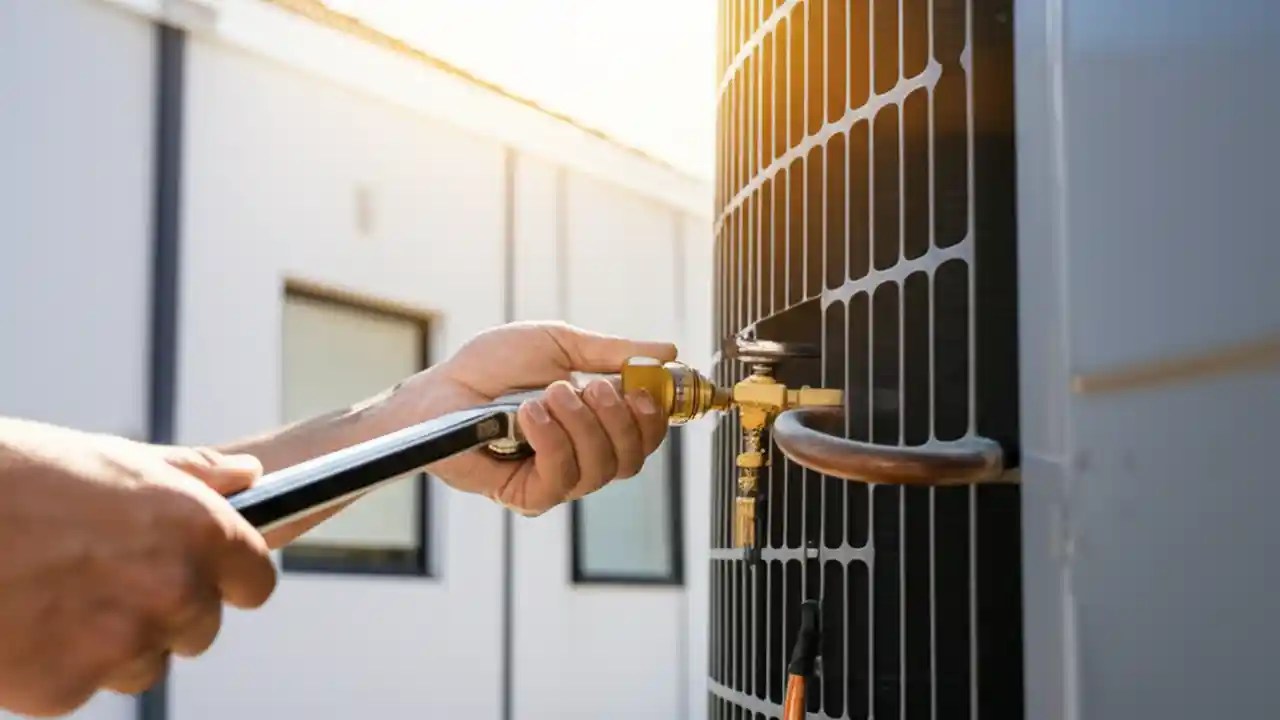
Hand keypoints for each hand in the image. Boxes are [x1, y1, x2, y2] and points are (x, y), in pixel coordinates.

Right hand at [0, 420, 275, 716]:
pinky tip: (23, 621)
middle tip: (103, 577)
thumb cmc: (15, 478)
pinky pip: (84, 685)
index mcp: (198, 530)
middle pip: (201, 628)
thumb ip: (190, 475)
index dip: (230, 578)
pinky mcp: (68, 687)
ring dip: (112, 641)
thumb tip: (249, 477)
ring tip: (53, 591)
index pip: (255, 581)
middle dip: (164, 610)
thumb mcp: (112, 459)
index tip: (208, 575)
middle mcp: (174, 590)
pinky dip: (57, 664)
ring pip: (143, 663)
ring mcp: (124, 644)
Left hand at [409, 321, 677, 514]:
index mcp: (595, 422)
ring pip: (600, 470)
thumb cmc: (492, 366)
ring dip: (580, 425)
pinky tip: (531, 416)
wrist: (441, 388)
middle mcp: (581, 455)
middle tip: (594, 389)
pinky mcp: (528, 495)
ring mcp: (556, 478)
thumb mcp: (560, 345)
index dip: (654, 418)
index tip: (649, 390)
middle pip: (630, 460)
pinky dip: (553, 442)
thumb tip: (668, 352)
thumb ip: (613, 353)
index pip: (644, 437)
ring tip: (549, 394)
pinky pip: (561, 480)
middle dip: (619, 421)